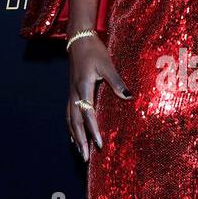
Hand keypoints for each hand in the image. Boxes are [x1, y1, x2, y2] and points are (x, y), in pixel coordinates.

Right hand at [67, 33, 131, 159]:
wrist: (78, 40)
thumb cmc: (94, 51)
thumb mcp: (107, 65)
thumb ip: (116, 82)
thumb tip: (128, 97)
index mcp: (83, 87)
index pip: (87, 114)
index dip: (92, 130)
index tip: (99, 144)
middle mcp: (74, 94)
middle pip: (75, 122)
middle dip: (80, 140)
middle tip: (85, 158)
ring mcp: (71, 94)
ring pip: (70, 120)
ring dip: (75, 137)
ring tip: (79, 151)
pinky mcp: (71, 93)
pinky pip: (69, 114)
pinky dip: (71, 127)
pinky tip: (73, 136)